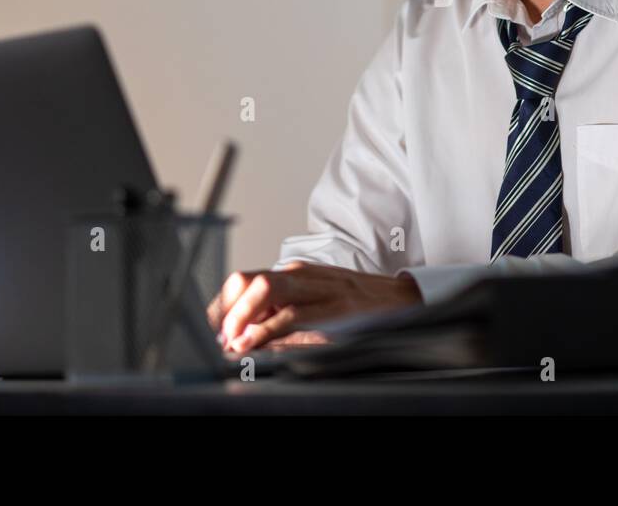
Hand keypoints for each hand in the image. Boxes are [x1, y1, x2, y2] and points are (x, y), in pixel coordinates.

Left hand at [207, 261, 421, 353]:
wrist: (401, 300)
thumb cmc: (356, 305)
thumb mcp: (314, 303)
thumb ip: (281, 314)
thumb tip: (243, 338)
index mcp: (294, 274)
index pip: (244, 280)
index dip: (223, 307)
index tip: (216, 331)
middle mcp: (302, 276)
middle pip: (248, 282)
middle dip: (226, 312)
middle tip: (221, 338)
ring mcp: (318, 289)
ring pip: (266, 290)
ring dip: (241, 319)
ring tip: (232, 342)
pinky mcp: (334, 308)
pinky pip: (292, 315)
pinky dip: (266, 331)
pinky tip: (253, 344)